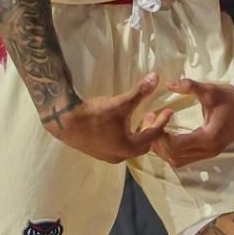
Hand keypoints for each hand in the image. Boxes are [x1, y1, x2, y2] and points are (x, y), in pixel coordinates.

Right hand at [43, 73, 173, 164]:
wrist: (64, 121)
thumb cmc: (94, 114)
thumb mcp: (120, 103)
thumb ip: (140, 92)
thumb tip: (156, 77)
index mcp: (128, 148)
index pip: (152, 135)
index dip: (162, 121)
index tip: (169, 111)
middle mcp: (120, 157)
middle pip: (143, 145)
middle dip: (150, 130)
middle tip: (152, 114)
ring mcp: (107, 156)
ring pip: (130, 147)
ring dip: (137, 134)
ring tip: (138, 118)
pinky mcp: (97, 152)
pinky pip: (119, 147)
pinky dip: (126, 137)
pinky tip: (121, 124)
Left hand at [153, 77, 233, 167]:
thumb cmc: (230, 99)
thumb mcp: (211, 90)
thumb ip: (190, 86)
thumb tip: (169, 83)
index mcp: (208, 137)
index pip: (176, 145)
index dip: (160, 135)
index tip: (153, 118)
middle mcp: (207, 150)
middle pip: (173, 156)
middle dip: (157, 142)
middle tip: (148, 123)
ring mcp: (207, 154)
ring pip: (176, 160)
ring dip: (162, 149)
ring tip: (154, 130)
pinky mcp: (206, 153)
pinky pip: (183, 159)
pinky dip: (170, 151)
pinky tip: (165, 137)